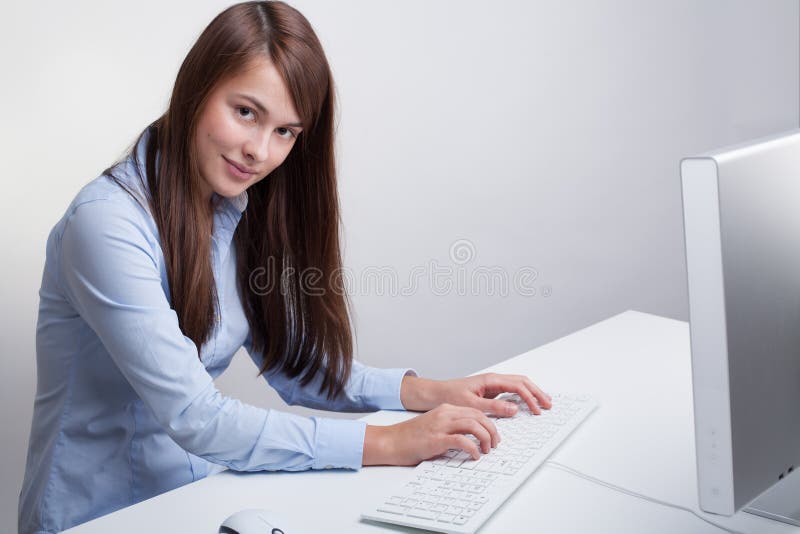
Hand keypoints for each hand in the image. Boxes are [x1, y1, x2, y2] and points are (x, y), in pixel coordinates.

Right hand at [362, 403, 499, 465]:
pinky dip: (472, 448)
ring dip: (485, 438)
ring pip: (473, 425)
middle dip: (491, 430)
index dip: (488, 423)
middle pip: (478, 416)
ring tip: (486, 450)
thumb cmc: (410, 437)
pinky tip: (474, 455)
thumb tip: (470, 439)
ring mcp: (440, 425)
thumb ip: (451, 428)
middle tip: (494, 444)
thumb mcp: (434, 426)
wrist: (390, 441)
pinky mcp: (436, 438)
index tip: (494, 435)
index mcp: (445, 409)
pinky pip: (461, 440)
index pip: (475, 411)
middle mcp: (445, 414)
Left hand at [401, 372, 551, 415]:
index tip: (537, 410)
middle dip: (537, 392)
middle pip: (522, 382)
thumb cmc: (450, 396)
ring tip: (543, 403)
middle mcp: (493, 380)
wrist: (436, 394)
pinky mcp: (490, 391)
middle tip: (548, 404)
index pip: (518, 386)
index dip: (530, 398)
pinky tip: (527, 403)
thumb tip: (514, 409)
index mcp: (491, 380)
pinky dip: (522, 396)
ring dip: (531, 393)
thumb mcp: (471, 404)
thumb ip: (494, 407)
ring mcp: (492, 385)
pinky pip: (511, 391)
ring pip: (518, 385)